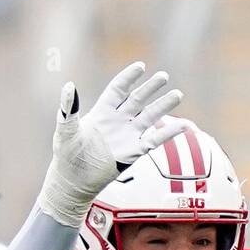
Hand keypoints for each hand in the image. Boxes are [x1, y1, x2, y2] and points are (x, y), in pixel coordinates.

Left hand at [36, 62, 183, 226]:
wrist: (74, 182)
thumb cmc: (67, 155)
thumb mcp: (66, 130)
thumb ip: (69, 109)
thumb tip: (69, 86)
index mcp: (102, 111)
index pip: (119, 89)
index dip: (129, 77)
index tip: (141, 66)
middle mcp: (118, 120)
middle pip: (138, 99)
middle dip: (150, 87)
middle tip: (163, 76)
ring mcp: (127, 136)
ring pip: (150, 116)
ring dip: (163, 106)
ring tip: (177, 94)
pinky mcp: (134, 152)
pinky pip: (155, 140)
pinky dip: (170, 132)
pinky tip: (184, 125)